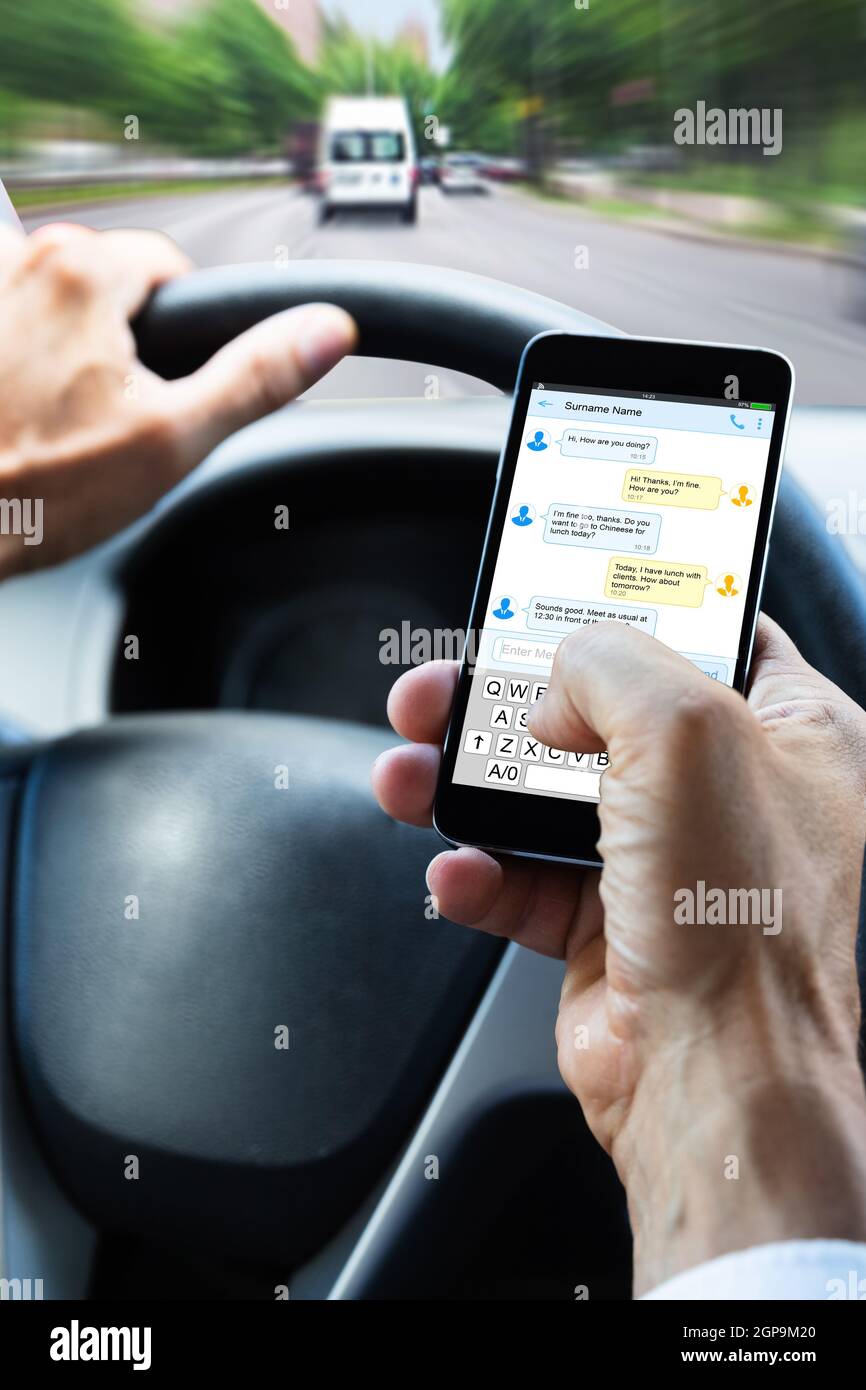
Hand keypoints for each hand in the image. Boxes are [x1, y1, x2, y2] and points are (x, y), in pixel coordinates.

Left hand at [0, 223, 356, 575]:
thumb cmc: (33, 490)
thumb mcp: (172, 442)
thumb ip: (255, 378)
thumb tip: (325, 332)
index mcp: (83, 271)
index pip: (168, 267)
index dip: (181, 336)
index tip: (159, 388)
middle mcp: (19, 258)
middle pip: (107, 284)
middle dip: (118, 345)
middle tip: (105, 419)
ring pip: (54, 306)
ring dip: (63, 351)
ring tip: (53, 422)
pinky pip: (11, 325)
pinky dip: (20, 361)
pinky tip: (16, 414)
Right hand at [373, 617, 865, 1290]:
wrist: (708, 1081)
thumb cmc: (740, 920)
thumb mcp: (683, 731)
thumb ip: (609, 662)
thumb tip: (554, 680)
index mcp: (792, 732)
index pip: (710, 633)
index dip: (630, 607)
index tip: (558, 594)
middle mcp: (730, 794)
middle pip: (598, 712)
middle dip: (505, 701)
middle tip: (443, 688)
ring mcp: (666, 862)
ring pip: (544, 795)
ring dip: (466, 783)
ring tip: (411, 772)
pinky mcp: (608, 925)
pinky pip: (524, 880)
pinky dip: (480, 874)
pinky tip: (459, 870)